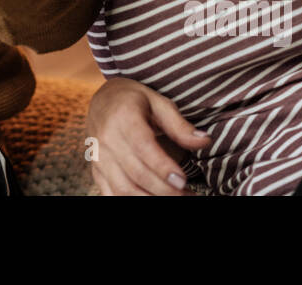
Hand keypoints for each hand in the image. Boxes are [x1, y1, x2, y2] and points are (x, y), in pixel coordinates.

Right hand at [86, 76, 211, 195]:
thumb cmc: (135, 100)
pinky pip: (111, 194)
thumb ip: (180, 125)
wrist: (102, 100)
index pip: (143, 147)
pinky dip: (130, 201)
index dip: (163, 167)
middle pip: (136, 172)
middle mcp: (106, 138)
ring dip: (150, 199)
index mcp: (123, 117)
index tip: (183, 181)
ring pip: (123, 188)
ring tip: (175, 198)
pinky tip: (152, 198)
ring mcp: (99, 157)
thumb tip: (205, 141)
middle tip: (187, 194)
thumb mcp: (159, 103)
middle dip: (164, 189)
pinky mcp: (96, 170)